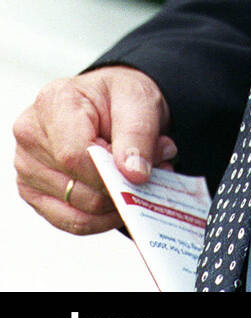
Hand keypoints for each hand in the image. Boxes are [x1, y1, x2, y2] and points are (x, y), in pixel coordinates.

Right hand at [13, 66, 176, 235]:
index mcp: (54, 102)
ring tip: (141, 178)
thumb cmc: (120, 95)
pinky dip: (104, 216)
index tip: (140, 172)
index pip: (74, 155)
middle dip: (121, 186)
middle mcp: (31, 136)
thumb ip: (138, 135)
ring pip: (78, 210)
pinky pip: (73, 221)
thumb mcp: (139, 100)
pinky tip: (123, 196)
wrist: (110, 101)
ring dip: (116, 201)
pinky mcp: (34, 193)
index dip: (109, 173)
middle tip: (156, 170)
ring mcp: (27, 167)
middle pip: (77, 187)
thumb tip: (134, 175)